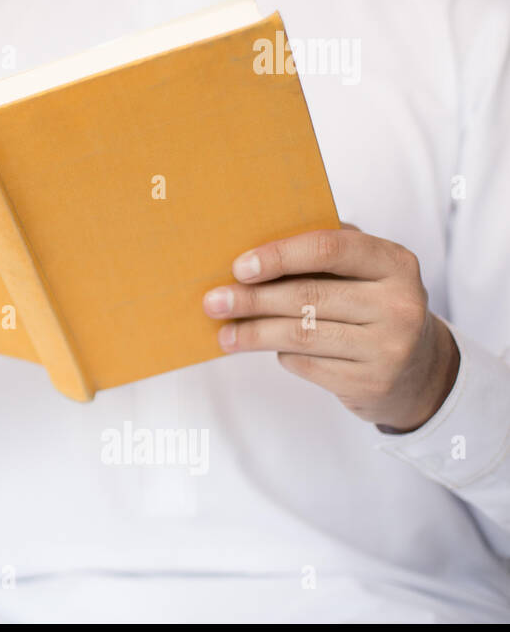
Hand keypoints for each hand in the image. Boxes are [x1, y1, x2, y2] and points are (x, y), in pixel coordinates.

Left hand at [202, 224, 459, 432]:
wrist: (418, 370)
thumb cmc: (372, 306)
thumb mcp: (364, 271)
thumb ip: (323, 252)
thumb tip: (250, 250)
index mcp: (395, 262)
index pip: (330, 248)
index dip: (280, 255)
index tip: (239, 267)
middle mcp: (400, 304)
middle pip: (308, 296)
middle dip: (252, 299)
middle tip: (213, 301)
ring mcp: (389, 347)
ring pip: (301, 335)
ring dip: (253, 333)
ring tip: (224, 333)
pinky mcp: (371, 383)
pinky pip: (306, 364)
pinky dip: (281, 354)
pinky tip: (267, 348)